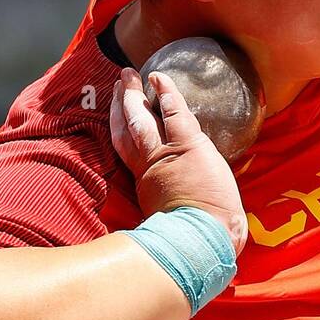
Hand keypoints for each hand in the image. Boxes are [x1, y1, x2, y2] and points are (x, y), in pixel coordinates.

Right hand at [109, 66, 247, 254]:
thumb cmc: (193, 243)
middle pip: (127, 130)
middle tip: (119, 84)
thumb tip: (175, 213)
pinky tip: (160, 79)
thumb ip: (169, 210)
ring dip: (135, 94)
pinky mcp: (187, 145)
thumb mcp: (171, 224)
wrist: (200, 242)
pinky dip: (167, 93)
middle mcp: (148, 167)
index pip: (128, 152)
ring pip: (143, 118)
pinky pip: (174, 112)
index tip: (118, 117)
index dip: (122, 131)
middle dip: (122, 105)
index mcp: (145, 186)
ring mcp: (165, 154)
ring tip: (129, 76)